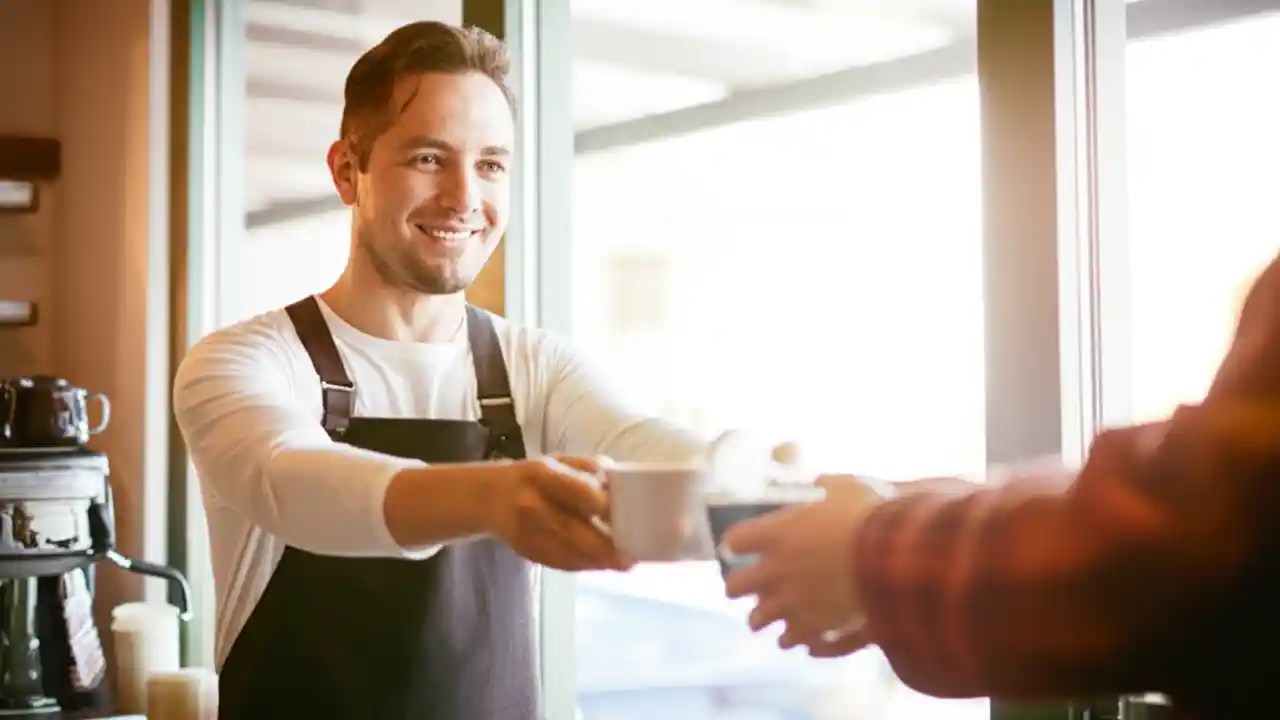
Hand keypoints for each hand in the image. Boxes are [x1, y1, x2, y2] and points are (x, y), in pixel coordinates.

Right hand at [488, 456, 631, 571]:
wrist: (491, 497)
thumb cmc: (537, 477)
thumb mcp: (562, 462)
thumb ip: (592, 471)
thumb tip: (622, 489)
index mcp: (541, 474)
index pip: (580, 492)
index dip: (606, 507)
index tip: (631, 516)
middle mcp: (531, 504)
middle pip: (574, 531)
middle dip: (605, 547)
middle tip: (631, 556)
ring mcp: (526, 532)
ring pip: (568, 553)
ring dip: (598, 561)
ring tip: (623, 562)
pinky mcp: (527, 553)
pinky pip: (560, 563)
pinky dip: (584, 564)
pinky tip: (600, 562)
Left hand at [722, 474, 883, 648]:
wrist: (892, 559)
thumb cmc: (867, 517)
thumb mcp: (845, 487)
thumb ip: (823, 486)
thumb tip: (817, 484)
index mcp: (775, 533)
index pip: (734, 541)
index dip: (736, 543)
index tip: (740, 545)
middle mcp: (774, 570)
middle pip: (734, 587)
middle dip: (739, 586)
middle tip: (748, 584)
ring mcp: (790, 601)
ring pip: (755, 619)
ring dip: (761, 616)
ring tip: (769, 613)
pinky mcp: (811, 626)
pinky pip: (788, 640)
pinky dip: (790, 637)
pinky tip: (796, 633)